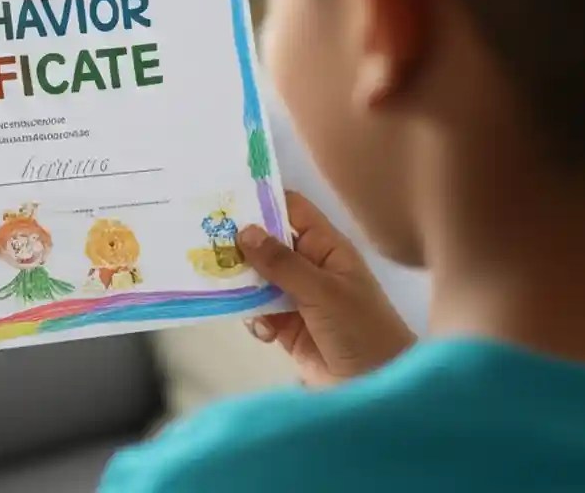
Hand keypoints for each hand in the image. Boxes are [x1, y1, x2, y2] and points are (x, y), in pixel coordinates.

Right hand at [239, 191, 416, 387]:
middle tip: (205, 243)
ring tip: (220, 287)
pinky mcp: (286, 326)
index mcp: (326, 248)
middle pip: (266, 243)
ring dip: (241, 285)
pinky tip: (263, 331)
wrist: (378, 385)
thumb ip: (283, 263)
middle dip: (239, 244)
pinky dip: (252, 318)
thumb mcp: (323, 292)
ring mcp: (296, 297)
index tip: (225, 199)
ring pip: (256, 279)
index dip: (263, 201)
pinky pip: (257, 311)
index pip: (292, 210)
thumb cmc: (362, 330)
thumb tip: (244, 231)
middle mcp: (309, 267)